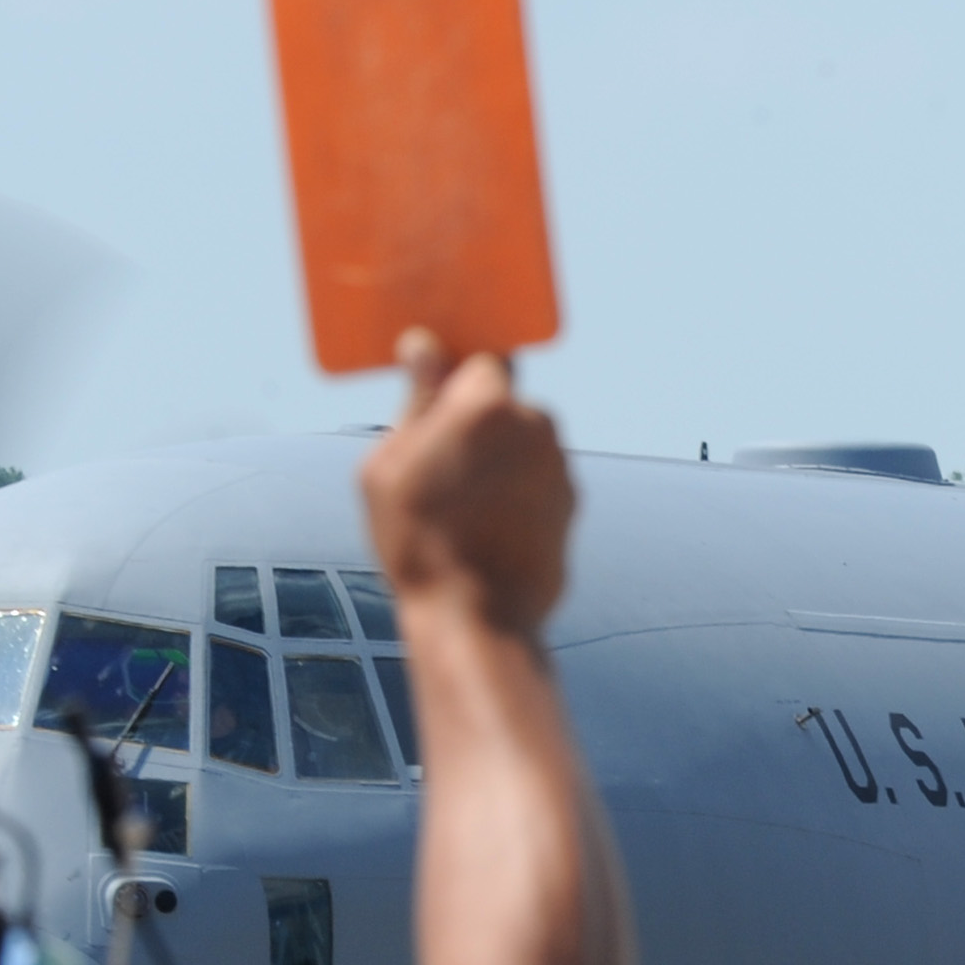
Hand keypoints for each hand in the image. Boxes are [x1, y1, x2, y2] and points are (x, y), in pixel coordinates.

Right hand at [357, 327, 572, 639]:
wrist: (478, 618)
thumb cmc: (419, 540)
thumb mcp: (391, 466)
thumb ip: (415, 400)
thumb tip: (424, 346)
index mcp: (487, 404)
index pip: (481, 361)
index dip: (457, 382)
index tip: (438, 404)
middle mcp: (536, 425)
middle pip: (504, 405)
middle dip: (478, 424)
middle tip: (440, 467)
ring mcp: (560, 466)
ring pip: (523, 446)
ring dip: (499, 462)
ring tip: (462, 510)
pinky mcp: (572, 504)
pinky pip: (538, 482)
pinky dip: (518, 496)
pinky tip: (488, 531)